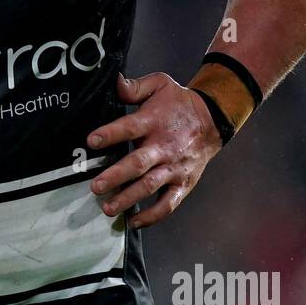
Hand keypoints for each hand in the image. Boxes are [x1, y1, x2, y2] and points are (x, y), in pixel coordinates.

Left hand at [85, 71, 221, 230]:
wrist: (213, 119)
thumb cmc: (178, 103)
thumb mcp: (160, 85)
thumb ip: (135, 87)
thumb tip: (114, 82)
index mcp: (154, 121)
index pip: (130, 128)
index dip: (110, 134)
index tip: (91, 141)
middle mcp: (164, 147)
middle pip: (138, 163)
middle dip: (116, 176)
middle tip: (96, 186)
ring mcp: (174, 168)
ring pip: (150, 186)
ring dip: (128, 199)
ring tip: (107, 208)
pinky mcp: (183, 183)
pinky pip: (168, 204)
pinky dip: (152, 216)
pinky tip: (134, 223)